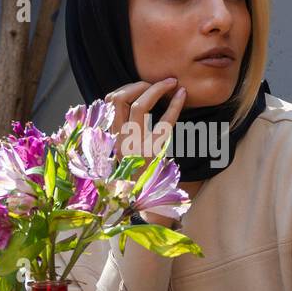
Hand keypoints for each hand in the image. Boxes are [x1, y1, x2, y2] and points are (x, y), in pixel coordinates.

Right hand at [105, 79, 185, 227]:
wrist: (141, 208)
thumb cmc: (135, 179)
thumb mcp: (122, 154)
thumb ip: (122, 133)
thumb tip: (130, 105)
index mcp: (108, 139)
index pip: (109, 103)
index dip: (126, 88)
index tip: (140, 85)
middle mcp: (117, 140)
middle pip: (120, 98)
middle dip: (140, 84)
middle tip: (159, 82)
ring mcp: (135, 145)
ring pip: (140, 105)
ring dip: (157, 88)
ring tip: (172, 83)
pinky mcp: (154, 152)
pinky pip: (164, 122)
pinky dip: (175, 105)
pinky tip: (182, 96)